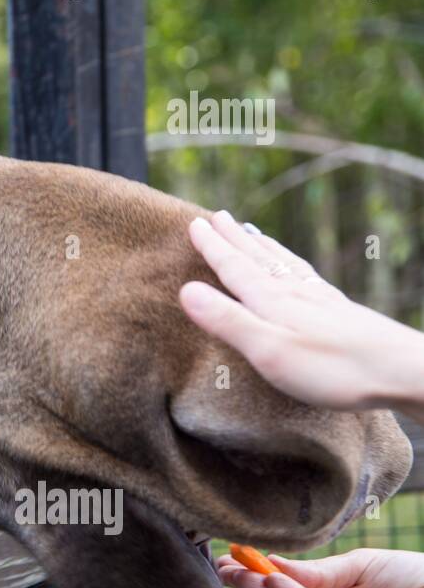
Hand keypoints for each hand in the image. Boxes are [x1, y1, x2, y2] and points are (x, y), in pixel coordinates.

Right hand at [179, 210, 423, 419]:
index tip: (195, 223)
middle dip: (233, 239)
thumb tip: (186, 290)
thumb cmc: (334, 369)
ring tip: (250, 231)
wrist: (404, 372)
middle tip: (216, 215)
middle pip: (258, 259)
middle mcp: (295, 293)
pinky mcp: (339, 312)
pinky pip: (306, 276)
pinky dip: (292, 263)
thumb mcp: (269, 351)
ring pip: (283, 264)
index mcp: (273, 302)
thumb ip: (228, 321)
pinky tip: (297, 269)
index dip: (213, 247)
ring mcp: (320, 300)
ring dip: (263, 246)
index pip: (235, 268)